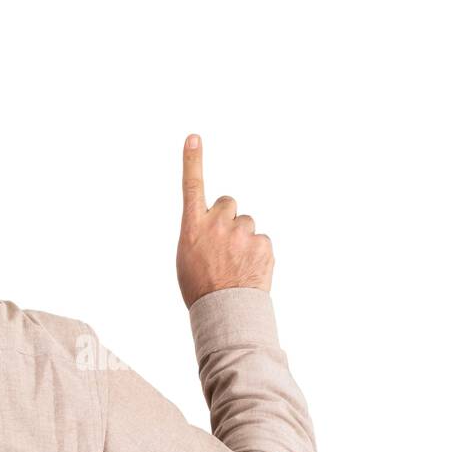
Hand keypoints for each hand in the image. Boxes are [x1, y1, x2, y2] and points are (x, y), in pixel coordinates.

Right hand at [176, 133, 273, 307]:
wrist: (225, 313)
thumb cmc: (201, 288)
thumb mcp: (188, 257)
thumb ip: (201, 233)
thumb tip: (218, 227)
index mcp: (193, 227)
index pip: (192, 186)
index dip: (193, 161)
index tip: (193, 138)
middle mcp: (217, 224)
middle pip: (229, 204)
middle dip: (228, 218)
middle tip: (224, 246)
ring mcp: (241, 233)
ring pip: (247, 225)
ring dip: (244, 239)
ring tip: (236, 266)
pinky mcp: (263, 244)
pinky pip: (261, 241)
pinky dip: (258, 254)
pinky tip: (248, 272)